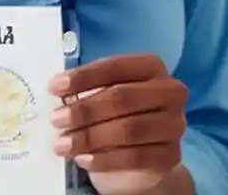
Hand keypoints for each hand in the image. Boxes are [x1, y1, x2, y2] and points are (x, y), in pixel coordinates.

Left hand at [49, 55, 188, 194]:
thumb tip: (58, 94)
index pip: (114, 67)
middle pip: (123, 98)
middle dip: (85, 110)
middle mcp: (170, 92)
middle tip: (56, 119)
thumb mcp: (101, 96)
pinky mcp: (171, 155)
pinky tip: (82, 159)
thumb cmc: (115, 115)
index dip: (83, 77)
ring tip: (63, 144)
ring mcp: (174, 124)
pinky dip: (105, 159)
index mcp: (151, 67)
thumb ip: (84, 90)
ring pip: (129, 129)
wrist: (140, 156)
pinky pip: (135, 157)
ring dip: (90, 137)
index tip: (54, 88)